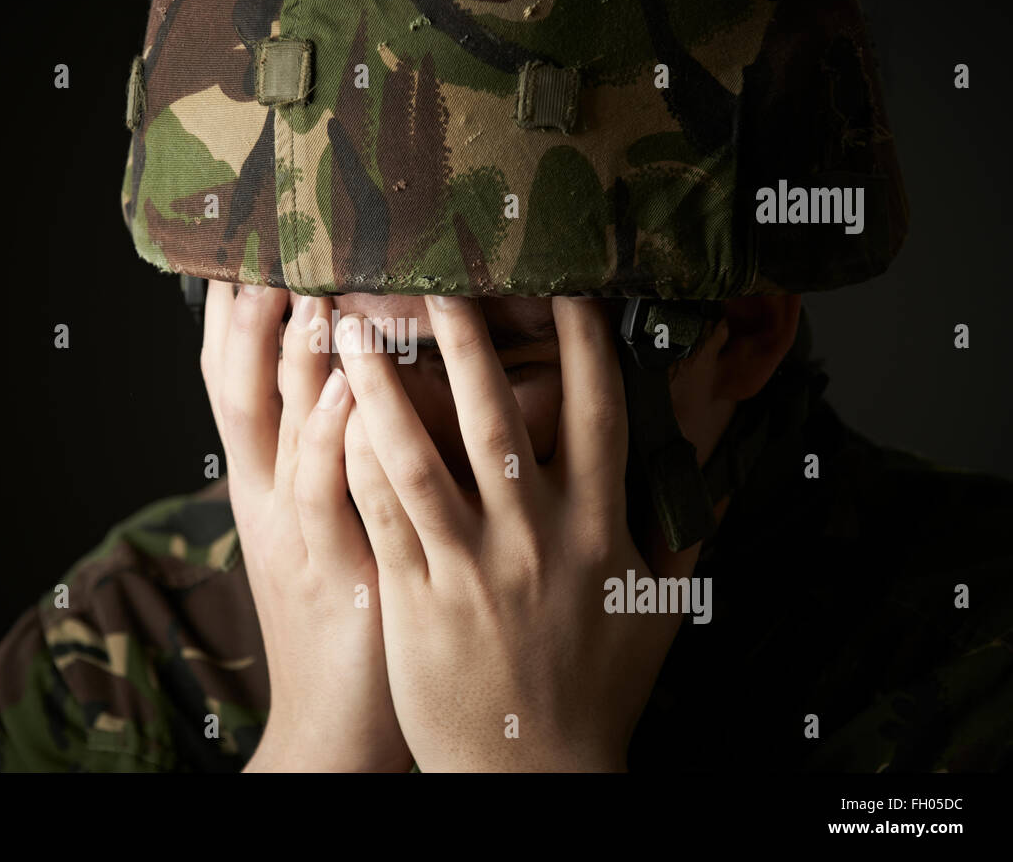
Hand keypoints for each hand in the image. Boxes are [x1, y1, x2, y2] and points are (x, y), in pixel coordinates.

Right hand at [200, 281, 410, 771]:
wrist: (337, 724)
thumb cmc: (352, 614)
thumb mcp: (333, 526)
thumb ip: (344, 455)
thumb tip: (374, 379)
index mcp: (266, 482)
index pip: (235, 379)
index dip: (235, 312)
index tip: (248, 242)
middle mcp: (266, 495)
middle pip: (234, 383)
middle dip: (246, 310)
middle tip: (265, 233)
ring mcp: (291, 529)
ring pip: (272, 423)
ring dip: (286, 350)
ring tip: (305, 280)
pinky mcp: (332, 567)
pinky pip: (322, 488)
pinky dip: (326, 430)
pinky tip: (345, 383)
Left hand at [334, 295, 698, 770]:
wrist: (538, 771)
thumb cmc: (599, 684)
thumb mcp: (659, 602)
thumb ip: (682, 524)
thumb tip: (711, 460)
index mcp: (601, 526)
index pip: (595, 409)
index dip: (580, 337)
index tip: (559, 277)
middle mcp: (538, 536)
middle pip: (498, 415)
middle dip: (465, 335)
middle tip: (432, 270)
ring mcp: (472, 566)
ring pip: (420, 456)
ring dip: (382, 384)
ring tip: (348, 325)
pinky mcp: (416, 597)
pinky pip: (381, 513)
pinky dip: (356, 457)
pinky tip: (331, 412)